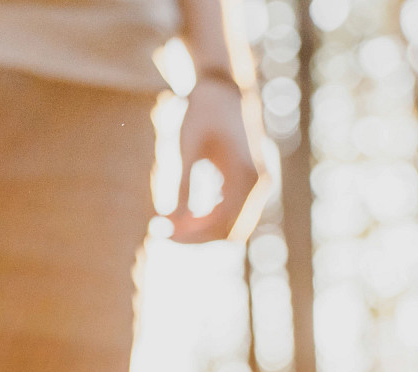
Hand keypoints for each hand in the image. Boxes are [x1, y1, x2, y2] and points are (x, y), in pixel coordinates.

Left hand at [170, 77, 261, 242]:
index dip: (189, 238)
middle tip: (160, 232)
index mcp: (247, 177)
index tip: (158, 233)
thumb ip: (183, 187)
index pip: (222, 227)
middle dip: (195, 239)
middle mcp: (259, 184)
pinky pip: (232, 213)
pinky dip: (208, 219)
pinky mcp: (249, 180)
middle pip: (230, 234)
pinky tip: (182, 214)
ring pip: (232, 226)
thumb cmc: (203, 113)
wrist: (223, 87)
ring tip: (166, 224)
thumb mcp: (187, 150)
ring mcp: (257, 183)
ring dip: (201, 231)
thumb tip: (173, 224)